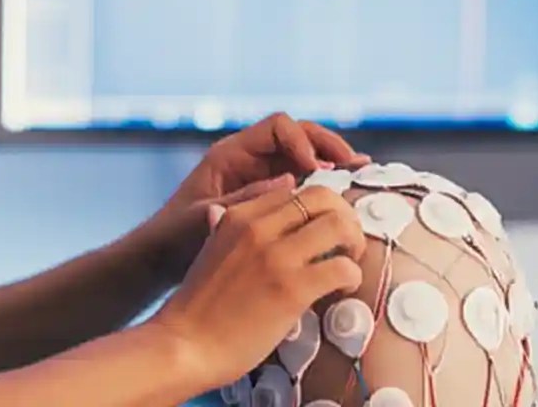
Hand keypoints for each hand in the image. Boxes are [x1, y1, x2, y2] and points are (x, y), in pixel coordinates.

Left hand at [141, 113, 370, 283]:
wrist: (160, 261)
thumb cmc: (173, 238)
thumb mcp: (203, 220)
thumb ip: (243, 201)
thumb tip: (291, 181)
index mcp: (230, 155)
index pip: (278, 127)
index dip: (302, 141)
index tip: (317, 170)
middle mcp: (249, 160)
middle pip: (299, 136)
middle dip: (328, 146)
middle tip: (355, 164)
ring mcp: (261, 178)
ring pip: (305, 158)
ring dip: (332, 164)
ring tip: (360, 175)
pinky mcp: (270, 200)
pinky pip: (303, 184)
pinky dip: (325, 188)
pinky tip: (344, 201)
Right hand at [149, 185, 367, 390]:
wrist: (183, 346)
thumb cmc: (197, 307)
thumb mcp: (210, 251)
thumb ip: (222, 228)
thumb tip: (218, 212)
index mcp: (239, 216)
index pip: (295, 191)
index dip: (318, 208)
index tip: (323, 229)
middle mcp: (258, 228)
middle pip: (323, 197)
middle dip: (344, 216)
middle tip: (345, 242)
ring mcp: (276, 257)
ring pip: (339, 225)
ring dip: (353, 242)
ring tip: (347, 263)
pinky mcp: (292, 289)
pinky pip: (342, 267)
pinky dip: (351, 276)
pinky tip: (341, 288)